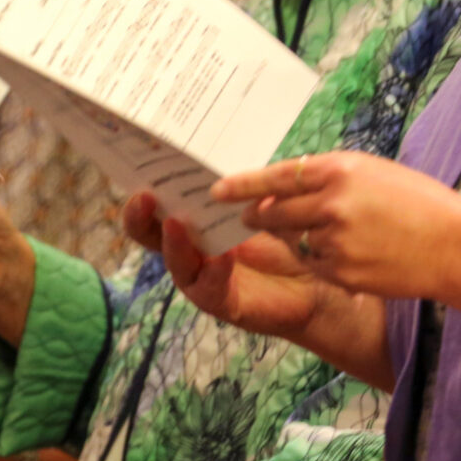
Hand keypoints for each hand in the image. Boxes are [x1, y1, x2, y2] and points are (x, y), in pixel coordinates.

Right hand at [131, 190, 342, 340]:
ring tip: (174, 223)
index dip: (145, 190)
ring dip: (174, 243)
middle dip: (140, 218)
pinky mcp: (225, 303)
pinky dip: (214, 272)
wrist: (320, 281)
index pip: (161, 206)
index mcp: (198, 222)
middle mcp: (194, 250)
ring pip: (177, 263)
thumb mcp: (263, 205)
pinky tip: (221, 257)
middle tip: (142, 198)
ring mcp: (204, 278)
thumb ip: (241, 189)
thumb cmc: (289, 238)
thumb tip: (223, 157)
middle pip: (153, 236)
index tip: (140, 171)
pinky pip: (211, 289)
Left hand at [212, 151, 460, 300]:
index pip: (277, 177)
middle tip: (252, 216)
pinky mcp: (340, 272)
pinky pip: (315, 264)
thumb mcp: (375, 172)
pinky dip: (323, 260)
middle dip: (259, 215)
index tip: (218, 190)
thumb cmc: (419, 202)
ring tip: (334, 233)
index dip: (243, 185)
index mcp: (339, 170)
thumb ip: (332, 176)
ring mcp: (334, 241)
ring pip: (293, 241)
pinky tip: (353, 253)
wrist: (453, 244)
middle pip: (274, 212)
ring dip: (299, 238)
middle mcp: (330, 204)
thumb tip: (290, 183)